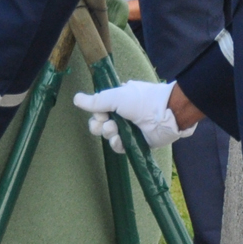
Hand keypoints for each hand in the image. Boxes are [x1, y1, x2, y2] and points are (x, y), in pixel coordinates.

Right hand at [73, 79, 201, 153]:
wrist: (166, 114)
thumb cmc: (142, 100)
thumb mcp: (116, 96)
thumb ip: (96, 101)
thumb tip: (76, 99)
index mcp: (118, 101)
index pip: (98, 110)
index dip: (96, 113)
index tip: (101, 113)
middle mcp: (122, 115)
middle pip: (99, 124)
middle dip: (99, 125)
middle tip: (106, 123)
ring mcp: (129, 129)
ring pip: (107, 135)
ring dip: (108, 133)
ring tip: (116, 130)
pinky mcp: (135, 142)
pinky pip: (119, 146)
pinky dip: (117, 144)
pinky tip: (121, 140)